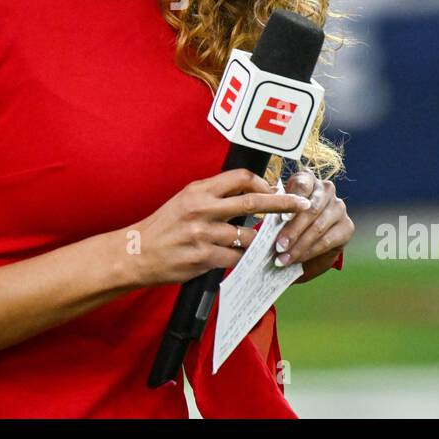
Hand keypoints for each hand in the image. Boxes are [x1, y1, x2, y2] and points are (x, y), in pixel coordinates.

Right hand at [126, 169, 312, 286]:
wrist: (136, 252)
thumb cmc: (163, 227)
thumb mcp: (186, 201)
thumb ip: (214, 197)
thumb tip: (247, 196)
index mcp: (199, 190)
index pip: (240, 178)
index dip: (263, 184)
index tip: (276, 190)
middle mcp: (202, 208)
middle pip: (252, 201)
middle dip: (282, 203)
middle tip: (302, 205)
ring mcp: (203, 234)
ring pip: (248, 236)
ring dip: (260, 241)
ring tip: (265, 244)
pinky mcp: (203, 257)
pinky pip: (235, 258)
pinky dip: (243, 259)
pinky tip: (244, 260)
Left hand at [272, 170, 353, 283]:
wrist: (305, 242)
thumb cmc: (287, 222)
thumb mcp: (278, 214)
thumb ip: (276, 214)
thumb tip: (263, 225)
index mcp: (307, 179)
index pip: (303, 185)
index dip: (293, 201)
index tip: (282, 218)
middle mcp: (326, 189)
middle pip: (311, 209)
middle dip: (293, 231)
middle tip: (278, 247)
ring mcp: (339, 207)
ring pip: (318, 227)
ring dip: (299, 245)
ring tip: (284, 258)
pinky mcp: (347, 226)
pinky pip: (327, 240)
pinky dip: (309, 252)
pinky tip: (297, 259)